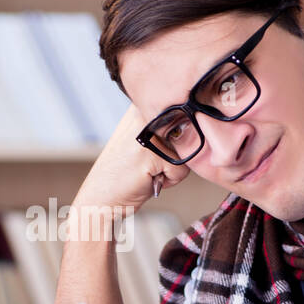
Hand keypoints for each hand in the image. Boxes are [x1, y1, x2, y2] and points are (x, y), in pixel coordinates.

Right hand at [73, 102, 190, 214]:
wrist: (100, 198)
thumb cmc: (126, 171)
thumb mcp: (143, 137)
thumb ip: (166, 123)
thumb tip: (203, 117)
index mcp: (140, 105)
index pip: (183, 110)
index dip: (177, 133)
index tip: (158, 145)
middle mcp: (143, 113)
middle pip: (188, 130)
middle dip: (177, 150)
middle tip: (152, 160)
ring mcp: (147, 133)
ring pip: (188, 150)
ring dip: (174, 166)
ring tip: (150, 170)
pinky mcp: (152, 155)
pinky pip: (182, 169)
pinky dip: (170, 180)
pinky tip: (148, 179)